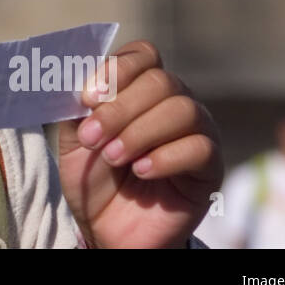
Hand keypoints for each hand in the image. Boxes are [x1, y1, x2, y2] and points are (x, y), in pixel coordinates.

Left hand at [57, 40, 222, 247]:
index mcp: (142, 87)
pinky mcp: (210, 166)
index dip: (117, 70)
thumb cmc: (94, 177)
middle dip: (119, 109)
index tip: (87, 98)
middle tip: (91, 138)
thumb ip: (78, 106)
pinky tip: (141, 171)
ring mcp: (198, 131)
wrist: (108, 229)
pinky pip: (200, 147)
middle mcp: (175, 101)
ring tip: (113, 158)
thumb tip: (79, 79)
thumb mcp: (74, 138)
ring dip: (139, 132)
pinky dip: (165, 157)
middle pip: (161, 81)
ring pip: (182, 110)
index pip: (143, 55)